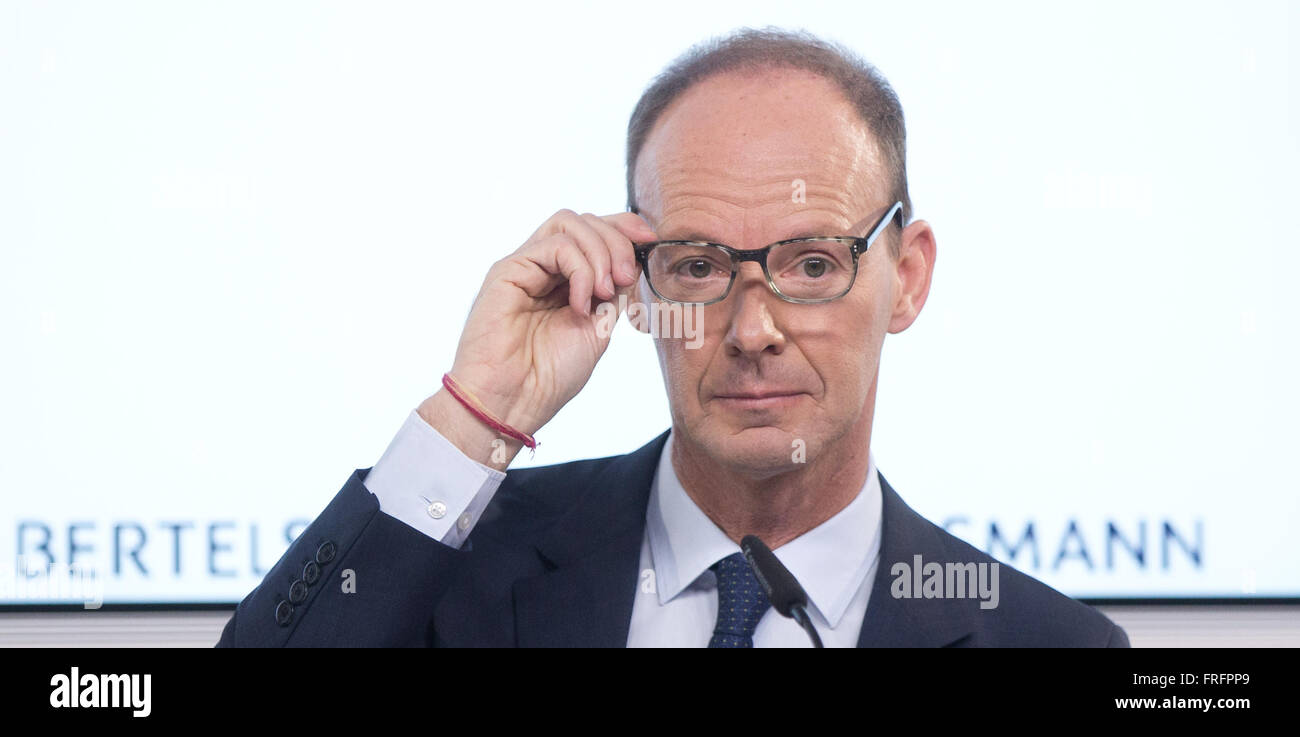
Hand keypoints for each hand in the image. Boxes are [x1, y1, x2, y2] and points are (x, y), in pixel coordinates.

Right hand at [418, 209, 655, 466]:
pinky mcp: (508, 270)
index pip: (596, 233)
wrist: (513, 402)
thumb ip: (613, 290)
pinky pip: (555, 245)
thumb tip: (632, 258)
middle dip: (617, 241)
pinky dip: (579, 268)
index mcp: (566, 281)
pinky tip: (580, 302)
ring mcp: (525, 266)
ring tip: (604, 291)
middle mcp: (544, 268)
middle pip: (585, 221)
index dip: (625, 228)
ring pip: (569, 223)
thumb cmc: (550, 375)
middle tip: (625, 278)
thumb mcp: (599, 326)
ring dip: (600, 251)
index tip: (650, 240)